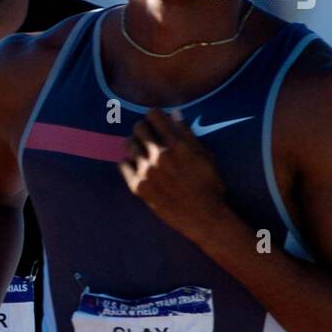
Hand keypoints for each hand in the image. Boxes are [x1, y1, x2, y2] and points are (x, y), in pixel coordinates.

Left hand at [119, 108, 228, 240]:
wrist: (203, 217)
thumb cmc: (209, 185)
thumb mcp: (205, 155)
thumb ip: (187, 134)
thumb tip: (173, 114)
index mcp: (178, 145)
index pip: (154, 115)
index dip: (155, 116)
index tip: (157, 121)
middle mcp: (160, 156)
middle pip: (138, 127)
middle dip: (144, 128)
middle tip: (149, 136)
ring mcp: (147, 171)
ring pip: (128, 144)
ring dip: (136, 145)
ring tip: (144, 153)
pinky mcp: (138, 186)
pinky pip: (123, 164)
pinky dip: (129, 163)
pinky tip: (139, 167)